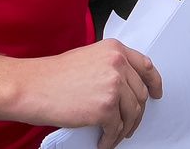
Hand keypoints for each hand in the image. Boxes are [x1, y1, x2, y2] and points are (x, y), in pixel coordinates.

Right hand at [5, 39, 162, 148]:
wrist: (32, 86)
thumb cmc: (53, 75)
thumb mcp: (89, 58)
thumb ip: (110, 66)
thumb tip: (125, 85)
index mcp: (115, 49)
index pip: (145, 66)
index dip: (154, 82)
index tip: (156, 93)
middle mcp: (118, 64)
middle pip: (139, 94)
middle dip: (136, 113)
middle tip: (130, 124)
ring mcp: (113, 85)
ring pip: (132, 113)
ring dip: (125, 128)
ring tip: (116, 135)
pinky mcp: (105, 107)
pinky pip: (116, 128)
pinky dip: (112, 139)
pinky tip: (104, 142)